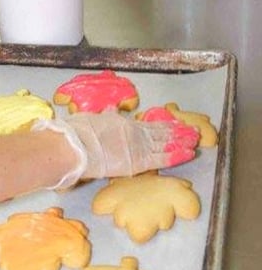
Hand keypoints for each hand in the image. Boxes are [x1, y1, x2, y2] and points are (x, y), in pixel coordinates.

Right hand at [59, 111, 198, 183]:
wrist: (74, 146)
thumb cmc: (76, 134)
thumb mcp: (91, 119)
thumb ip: (104, 116)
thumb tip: (111, 109)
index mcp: (122, 122)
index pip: (148, 125)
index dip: (163, 125)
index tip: (175, 123)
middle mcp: (134, 132)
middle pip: (160, 131)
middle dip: (178, 131)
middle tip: (192, 130)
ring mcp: (138, 146)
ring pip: (166, 142)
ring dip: (182, 140)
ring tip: (196, 139)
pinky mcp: (140, 160)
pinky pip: (163, 158)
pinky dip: (177, 155)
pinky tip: (190, 153)